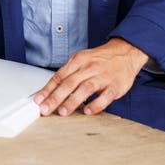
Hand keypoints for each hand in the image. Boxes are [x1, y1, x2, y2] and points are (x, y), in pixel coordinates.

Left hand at [34, 38, 149, 116]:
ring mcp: (103, 76)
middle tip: (45, 109)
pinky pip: (105, 96)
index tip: (38, 101)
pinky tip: (87, 111)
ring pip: (85, 88)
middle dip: (55, 98)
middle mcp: (90, 67)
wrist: (126, 53)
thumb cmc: (101, 60)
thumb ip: (68, 74)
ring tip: (63, 112)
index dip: (47, 89)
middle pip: (70, 83)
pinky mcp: (116, 86)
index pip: (59, 76)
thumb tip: (50, 91)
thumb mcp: (82, 60)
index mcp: (79, 61)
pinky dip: (96, 104)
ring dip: (73, 101)